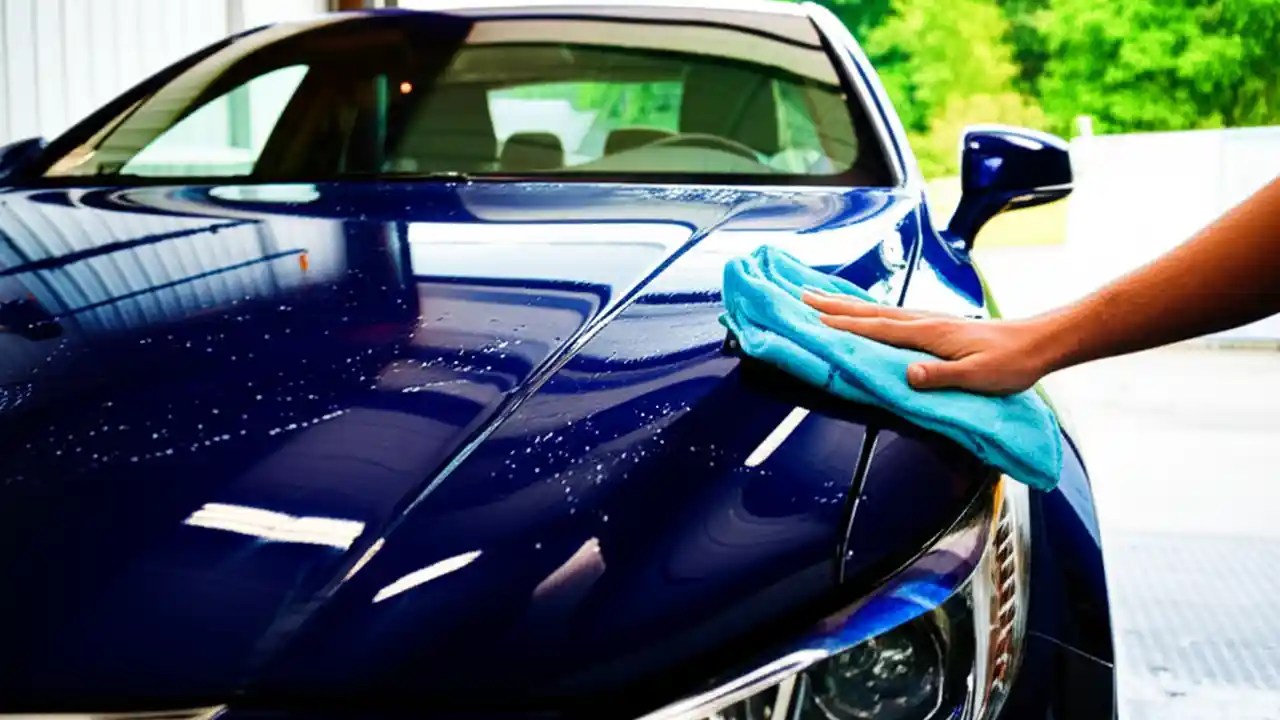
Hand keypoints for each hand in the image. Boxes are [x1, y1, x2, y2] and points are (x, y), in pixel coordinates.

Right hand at [802, 291, 1054, 394]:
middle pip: (869, 311)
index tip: (813, 318)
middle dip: (834, 304)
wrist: (1037, 343)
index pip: (877, 328)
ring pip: (877, 310)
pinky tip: (863, 312)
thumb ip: (941, 376)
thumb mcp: (978, 376)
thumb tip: (906, 373)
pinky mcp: (935, 325)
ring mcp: (928, 321)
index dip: (844, 324)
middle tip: (802, 295)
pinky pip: (890, 314)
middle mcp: (924, 321)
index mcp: (929, 333)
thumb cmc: (1010, 362)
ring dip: (846, 304)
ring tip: (821, 297)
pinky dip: (867, 310)